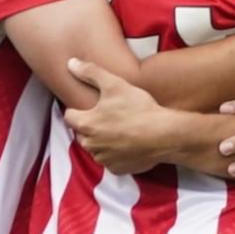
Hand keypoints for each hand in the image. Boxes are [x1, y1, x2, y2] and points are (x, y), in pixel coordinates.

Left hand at [63, 58, 170, 175]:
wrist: (165, 135)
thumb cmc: (139, 109)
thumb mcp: (114, 84)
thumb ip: (90, 73)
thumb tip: (70, 63)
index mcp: (86, 124)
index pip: (69, 116)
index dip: (78, 109)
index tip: (91, 106)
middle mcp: (91, 144)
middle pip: (82, 134)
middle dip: (91, 126)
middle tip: (109, 116)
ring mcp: (104, 159)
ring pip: (96, 148)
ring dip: (103, 141)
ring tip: (121, 130)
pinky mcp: (118, 169)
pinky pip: (111, 161)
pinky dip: (116, 154)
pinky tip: (129, 144)